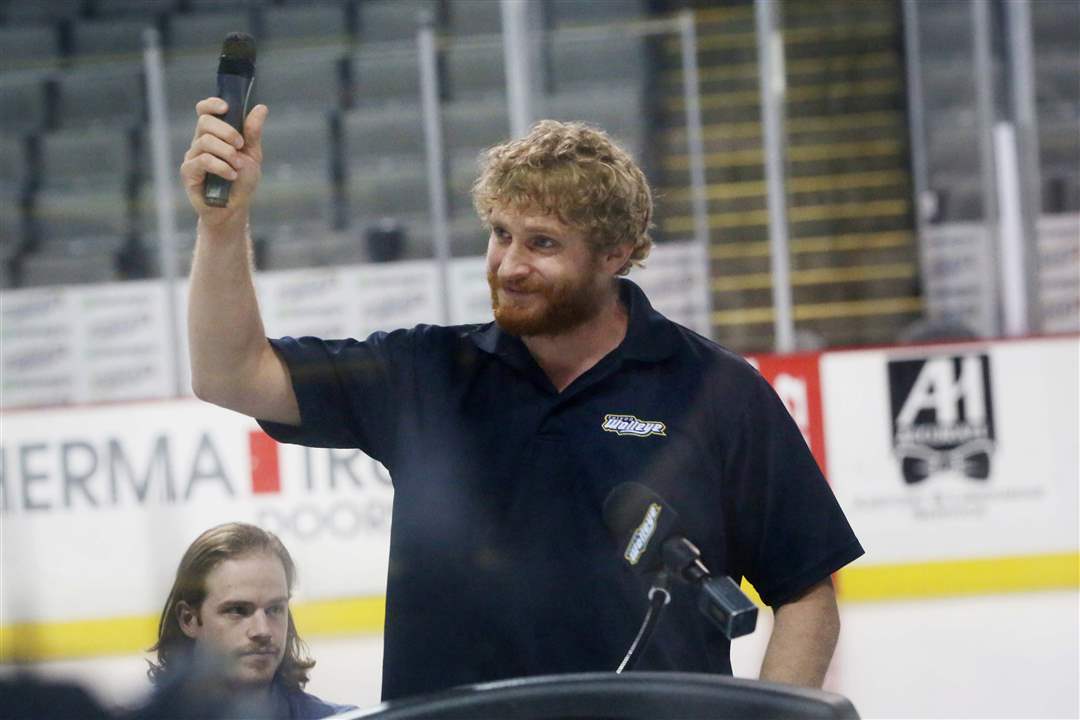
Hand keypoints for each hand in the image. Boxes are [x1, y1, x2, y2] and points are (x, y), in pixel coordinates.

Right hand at [180, 97, 267, 231]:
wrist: (235, 208)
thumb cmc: (241, 181)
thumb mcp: (252, 155)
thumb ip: (253, 132)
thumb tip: (261, 108)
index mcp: (214, 135)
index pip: (204, 111)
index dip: (211, 104)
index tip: (226, 107)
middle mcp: (200, 143)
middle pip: (204, 122)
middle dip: (227, 131)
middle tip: (241, 145)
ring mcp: (192, 157)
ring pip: (205, 141)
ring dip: (227, 152)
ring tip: (238, 165)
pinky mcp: (189, 173)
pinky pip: (202, 161)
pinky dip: (221, 166)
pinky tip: (231, 175)